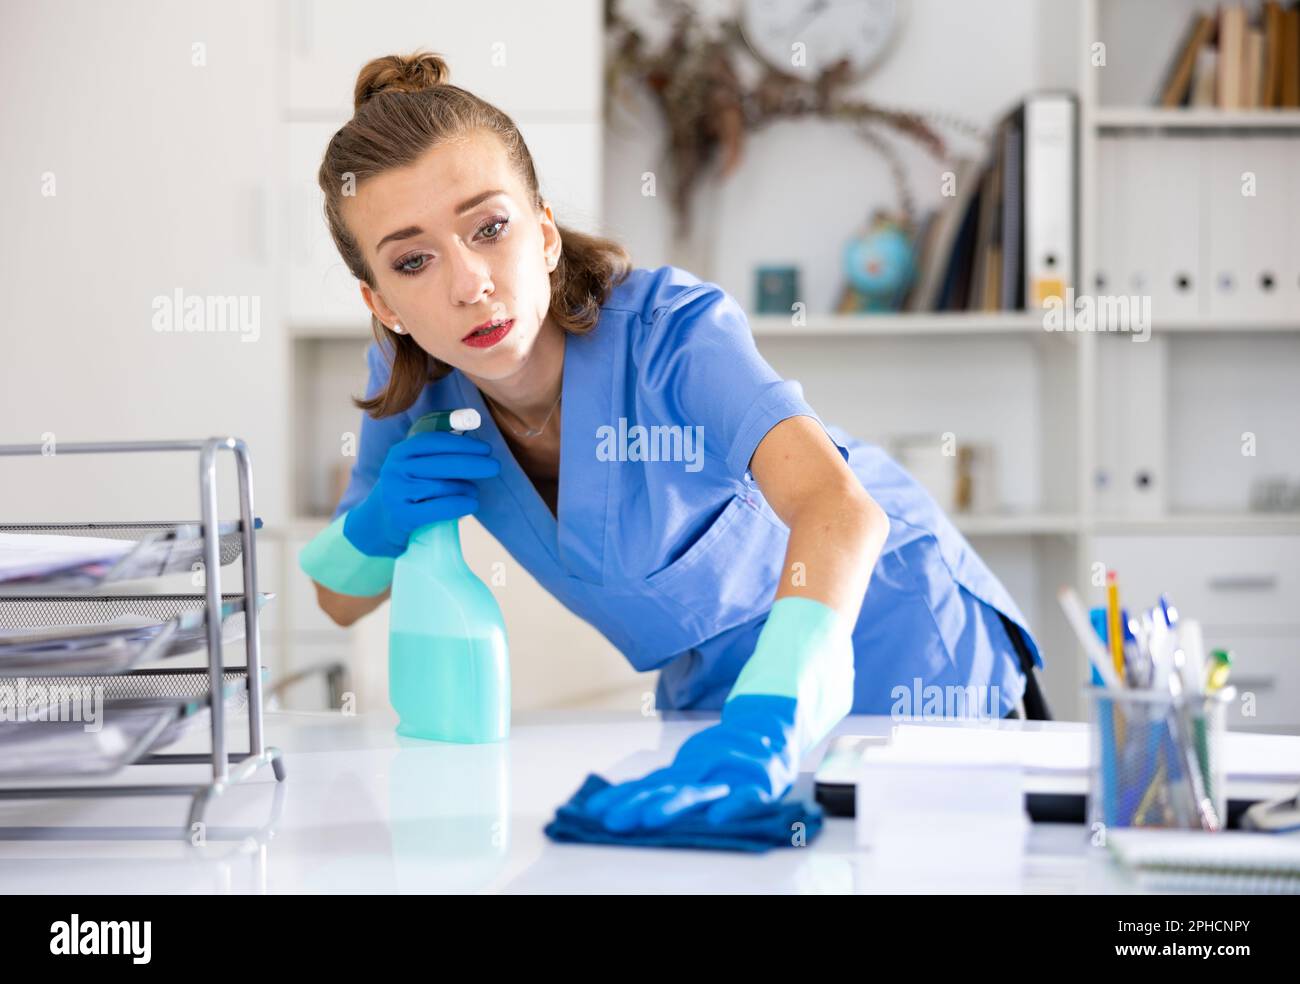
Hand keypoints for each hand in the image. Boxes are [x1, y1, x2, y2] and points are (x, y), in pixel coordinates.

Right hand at [344, 431, 499, 556]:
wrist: (379, 521)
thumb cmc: (408, 489)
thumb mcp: (414, 466)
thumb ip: (438, 454)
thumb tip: (475, 442)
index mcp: (401, 452)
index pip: (434, 442)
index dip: (463, 444)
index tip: (486, 449)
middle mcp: (396, 469)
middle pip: (442, 464)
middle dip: (473, 464)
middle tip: (495, 467)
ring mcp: (397, 493)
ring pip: (442, 486)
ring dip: (465, 488)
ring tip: (473, 492)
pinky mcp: (402, 516)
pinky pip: (438, 508)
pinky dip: (459, 505)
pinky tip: (471, 504)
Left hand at [582, 695, 800, 829]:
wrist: (772, 730)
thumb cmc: (727, 757)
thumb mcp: (692, 768)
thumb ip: (660, 787)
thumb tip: (611, 804)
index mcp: (684, 772)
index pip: (646, 785)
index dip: (620, 797)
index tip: (593, 811)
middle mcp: (701, 772)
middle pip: (664, 790)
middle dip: (637, 805)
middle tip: (614, 821)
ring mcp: (728, 777)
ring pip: (696, 793)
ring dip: (672, 805)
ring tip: (649, 820)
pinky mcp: (758, 787)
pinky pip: (745, 799)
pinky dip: (731, 806)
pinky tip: (716, 818)